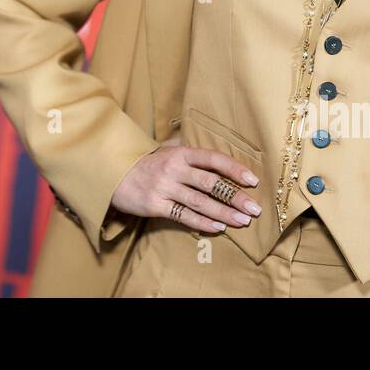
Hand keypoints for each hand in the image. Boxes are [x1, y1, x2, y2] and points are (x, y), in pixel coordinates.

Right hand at [110, 134, 261, 231]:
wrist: (114, 175)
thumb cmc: (147, 162)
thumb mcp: (166, 148)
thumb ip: (187, 145)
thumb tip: (211, 141)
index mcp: (180, 153)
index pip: (212, 159)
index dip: (234, 168)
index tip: (253, 180)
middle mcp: (174, 168)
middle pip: (210, 183)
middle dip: (235, 197)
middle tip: (255, 209)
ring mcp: (165, 187)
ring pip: (200, 202)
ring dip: (224, 213)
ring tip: (242, 221)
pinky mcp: (156, 205)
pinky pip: (184, 216)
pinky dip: (202, 222)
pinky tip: (218, 228)